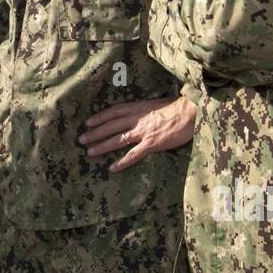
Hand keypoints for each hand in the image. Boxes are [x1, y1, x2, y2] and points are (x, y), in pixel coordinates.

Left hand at [79, 96, 197, 173]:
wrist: (191, 111)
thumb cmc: (178, 107)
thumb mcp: (156, 104)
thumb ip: (144, 110)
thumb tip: (138, 115)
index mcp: (138, 107)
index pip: (113, 112)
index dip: (99, 117)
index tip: (87, 123)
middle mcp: (137, 119)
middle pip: (111, 126)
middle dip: (95, 133)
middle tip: (81, 140)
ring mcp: (144, 132)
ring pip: (118, 139)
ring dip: (103, 146)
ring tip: (90, 152)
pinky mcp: (152, 144)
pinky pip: (134, 154)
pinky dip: (122, 162)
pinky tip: (112, 168)